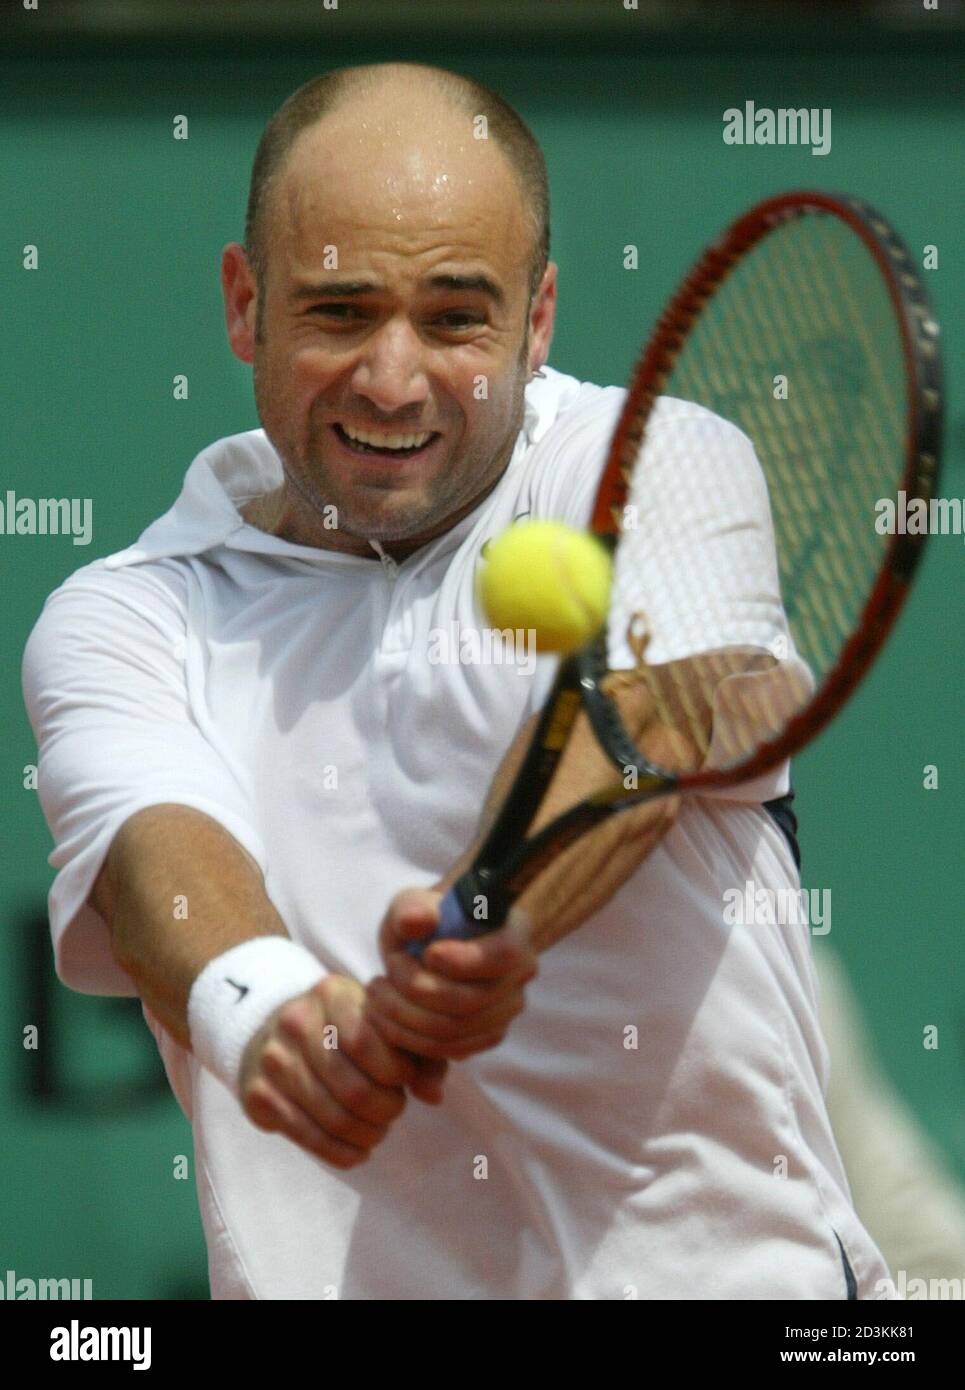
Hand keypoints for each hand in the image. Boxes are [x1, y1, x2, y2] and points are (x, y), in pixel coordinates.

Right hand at [239, 974, 447, 1167]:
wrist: (273, 1030)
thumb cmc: (344, 1029)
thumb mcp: (381, 1024)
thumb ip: (419, 1053)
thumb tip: (433, 1095)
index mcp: (331, 993)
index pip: (367, 1042)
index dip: (397, 1071)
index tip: (404, 1078)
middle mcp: (295, 1022)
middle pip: (354, 1089)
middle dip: (387, 1110)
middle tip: (393, 1110)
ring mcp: (272, 1060)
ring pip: (335, 1119)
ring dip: (368, 1134)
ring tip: (377, 1129)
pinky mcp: (258, 1096)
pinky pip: (310, 1138)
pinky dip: (343, 1153)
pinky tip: (357, 1149)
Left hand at [364, 888, 538, 1061]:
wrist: (434, 944)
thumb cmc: (427, 919)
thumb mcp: (412, 903)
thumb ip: (412, 907)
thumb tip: (419, 920)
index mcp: (515, 931)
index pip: (503, 955)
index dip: (463, 961)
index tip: (426, 953)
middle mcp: (520, 974)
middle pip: (473, 1000)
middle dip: (416, 991)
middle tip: (379, 978)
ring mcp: (507, 1009)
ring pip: (456, 1030)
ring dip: (405, 1017)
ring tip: (376, 995)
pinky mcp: (487, 1035)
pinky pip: (449, 1049)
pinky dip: (410, 1037)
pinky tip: (385, 1016)